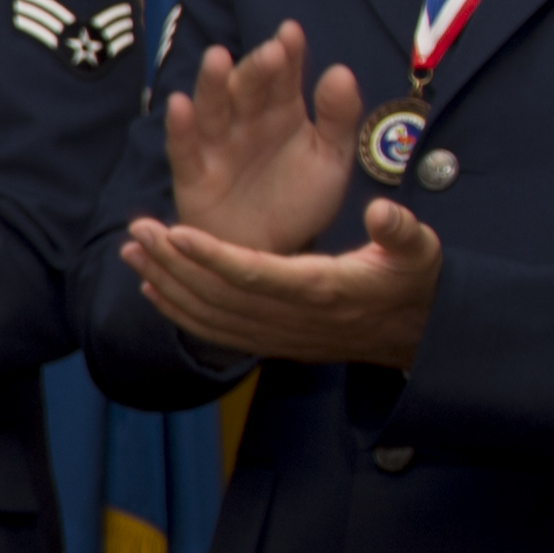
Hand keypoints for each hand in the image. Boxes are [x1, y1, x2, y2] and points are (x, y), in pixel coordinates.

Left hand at [120, 198, 444, 368]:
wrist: (418, 332)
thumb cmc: (413, 281)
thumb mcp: (420, 250)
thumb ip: (401, 230)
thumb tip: (383, 211)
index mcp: (322, 290)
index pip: (256, 274)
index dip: (213, 256)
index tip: (177, 232)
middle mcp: (292, 318)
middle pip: (220, 294)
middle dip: (175, 263)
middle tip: (139, 229)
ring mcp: (278, 336)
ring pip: (211, 315)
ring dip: (168, 284)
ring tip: (133, 251)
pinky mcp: (270, 342)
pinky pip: (216, 332)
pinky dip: (180, 313)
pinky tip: (151, 288)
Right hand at [165, 22, 362, 254]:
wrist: (267, 252)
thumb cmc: (298, 202)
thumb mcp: (330, 161)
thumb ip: (338, 118)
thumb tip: (341, 71)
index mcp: (282, 112)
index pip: (284, 76)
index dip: (288, 55)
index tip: (291, 33)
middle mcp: (247, 121)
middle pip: (248, 88)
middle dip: (257, 68)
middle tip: (270, 52)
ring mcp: (218, 145)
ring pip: (213, 108)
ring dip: (212, 84)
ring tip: (217, 58)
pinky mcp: (192, 173)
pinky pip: (185, 147)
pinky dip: (180, 127)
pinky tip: (180, 104)